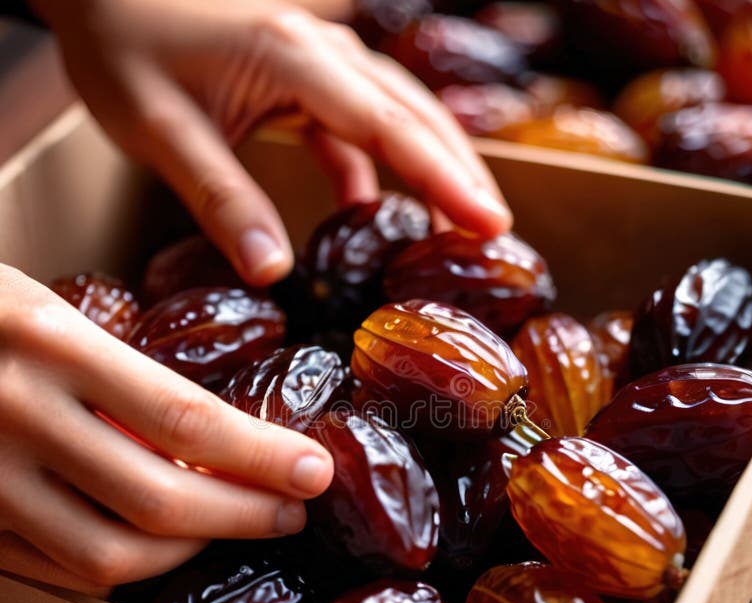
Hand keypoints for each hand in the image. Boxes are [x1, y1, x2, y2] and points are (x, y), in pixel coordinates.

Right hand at [0, 265, 333, 592]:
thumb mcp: (49, 310)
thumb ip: (122, 373)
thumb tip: (215, 434)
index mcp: (47, 341)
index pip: (186, 419)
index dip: (262, 456)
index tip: (314, 471)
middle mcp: (12, 414)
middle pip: (158, 499)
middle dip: (242, 515)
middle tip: (291, 512)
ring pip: (108, 554)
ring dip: (187, 551)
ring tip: (232, 527)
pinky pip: (54, 569)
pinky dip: (119, 566)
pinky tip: (156, 545)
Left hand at [31, 0, 511, 285]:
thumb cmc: (123, 47)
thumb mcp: (163, 131)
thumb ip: (222, 200)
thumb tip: (274, 274)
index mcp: (296, 62)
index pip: (392, 127)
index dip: (446, 179)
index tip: (490, 225)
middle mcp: (322, 54)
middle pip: (416, 115)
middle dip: (461, 174)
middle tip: (496, 234)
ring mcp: (317, 61)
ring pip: (398, 115)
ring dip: (432, 168)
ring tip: (457, 223)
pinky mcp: (303, 76)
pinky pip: (359, 123)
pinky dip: (377, 166)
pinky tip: (372, 209)